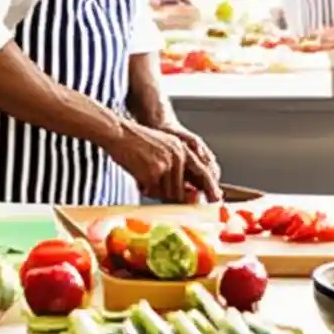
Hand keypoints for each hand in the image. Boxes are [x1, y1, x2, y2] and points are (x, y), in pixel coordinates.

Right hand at [105, 121, 221, 203]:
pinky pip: (152, 192)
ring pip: (167, 194)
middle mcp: (178, 156)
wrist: (117, 132)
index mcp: (183, 149)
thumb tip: (188, 193)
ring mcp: (166, 165)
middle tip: (155, 188)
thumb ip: (176, 167)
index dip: (210, 189)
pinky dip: (144, 188)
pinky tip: (137, 175)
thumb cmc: (134, 141)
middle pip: (181, 191)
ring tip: (143, 175)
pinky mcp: (154, 172)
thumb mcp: (163, 148)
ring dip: (154, 190)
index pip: (203, 174)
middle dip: (168, 194)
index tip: (216, 200)